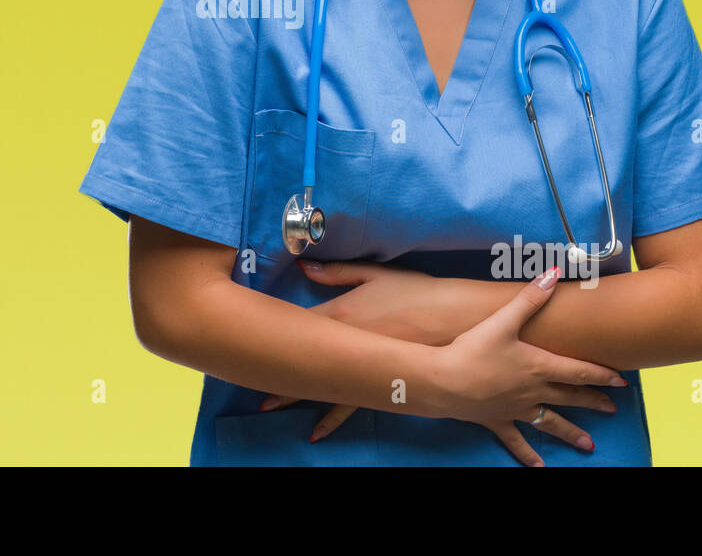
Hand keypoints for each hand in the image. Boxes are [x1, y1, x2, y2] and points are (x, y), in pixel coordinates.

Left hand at [258, 259, 448, 440]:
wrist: (456, 318)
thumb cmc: (416, 291)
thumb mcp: (375, 274)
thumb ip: (337, 272)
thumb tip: (303, 267)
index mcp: (340, 315)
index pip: (296, 326)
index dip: (270, 332)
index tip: (246, 335)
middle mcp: (344, 345)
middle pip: (300, 359)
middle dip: (273, 370)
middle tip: (245, 380)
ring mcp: (360, 368)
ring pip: (318, 385)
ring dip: (291, 396)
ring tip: (267, 407)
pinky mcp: (377, 383)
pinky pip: (348, 403)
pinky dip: (330, 418)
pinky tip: (316, 432)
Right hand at [424, 266, 625, 466]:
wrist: (445, 382)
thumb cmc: (474, 350)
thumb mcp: (503, 321)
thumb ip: (529, 298)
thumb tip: (554, 275)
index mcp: (539, 367)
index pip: (578, 371)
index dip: (601, 374)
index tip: (621, 380)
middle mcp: (534, 391)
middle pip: (571, 397)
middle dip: (593, 402)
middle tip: (613, 408)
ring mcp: (517, 410)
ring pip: (551, 423)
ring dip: (572, 433)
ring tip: (589, 445)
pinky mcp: (498, 421)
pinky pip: (517, 441)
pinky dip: (528, 454)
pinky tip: (539, 466)